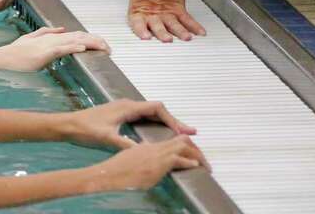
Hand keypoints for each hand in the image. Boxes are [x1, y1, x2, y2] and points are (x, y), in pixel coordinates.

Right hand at [0, 27, 108, 71]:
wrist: (2, 57)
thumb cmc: (15, 52)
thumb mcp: (31, 40)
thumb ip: (46, 33)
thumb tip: (60, 29)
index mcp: (51, 37)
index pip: (75, 36)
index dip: (90, 39)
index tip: (102, 44)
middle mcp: (52, 39)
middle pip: (79, 37)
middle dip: (95, 42)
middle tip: (109, 48)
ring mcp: (48, 45)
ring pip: (74, 41)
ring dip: (90, 44)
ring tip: (103, 47)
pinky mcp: (44, 53)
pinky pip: (61, 49)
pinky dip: (73, 48)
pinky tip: (83, 49)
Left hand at [66, 99, 195, 150]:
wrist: (68, 125)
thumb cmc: (85, 130)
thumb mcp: (106, 139)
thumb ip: (124, 143)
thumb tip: (143, 151)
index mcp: (127, 108)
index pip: (157, 109)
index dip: (172, 119)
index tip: (184, 130)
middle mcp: (128, 105)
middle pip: (157, 110)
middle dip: (173, 121)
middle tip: (189, 133)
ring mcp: (124, 109)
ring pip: (151, 113)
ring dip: (165, 122)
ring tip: (179, 134)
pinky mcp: (120, 114)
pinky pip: (144, 116)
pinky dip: (155, 123)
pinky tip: (159, 133)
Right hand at [89, 136, 208, 191]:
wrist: (109, 173)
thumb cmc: (117, 170)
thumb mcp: (132, 160)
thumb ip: (142, 155)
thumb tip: (148, 157)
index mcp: (150, 147)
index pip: (173, 141)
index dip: (186, 145)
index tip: (194, 153)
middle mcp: (155, 148)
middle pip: (181, 141)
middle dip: (196, 150)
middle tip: (204, 161)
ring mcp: (157, 155)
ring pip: (183, 147)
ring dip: (197, 156)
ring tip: (205, 165)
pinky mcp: (157, 164)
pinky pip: (178, 159)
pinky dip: (188, 162)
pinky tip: (195, 166)